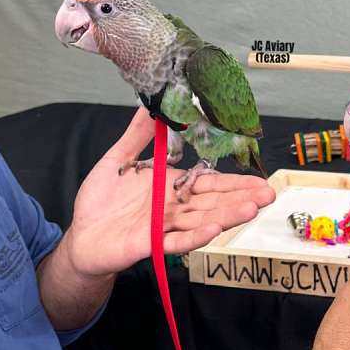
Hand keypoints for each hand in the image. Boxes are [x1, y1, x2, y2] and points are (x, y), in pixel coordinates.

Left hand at [61, 107, 275, 277]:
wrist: (81, 235)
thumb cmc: (101, 202)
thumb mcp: (120, 160)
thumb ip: (137, 135)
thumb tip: (149, 105)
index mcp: (173, 187)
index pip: (210, 183)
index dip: (234, 182)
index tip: (258, 178)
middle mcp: (175, 208)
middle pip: (214, 203)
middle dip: (242, 198)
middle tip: (268, 194)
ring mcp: (165, 227)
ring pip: (202, 220)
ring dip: (227, 215)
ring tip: (252, 209)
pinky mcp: (150, 244)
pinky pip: (175, 241)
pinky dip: (195, 236)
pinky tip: (214, 229)